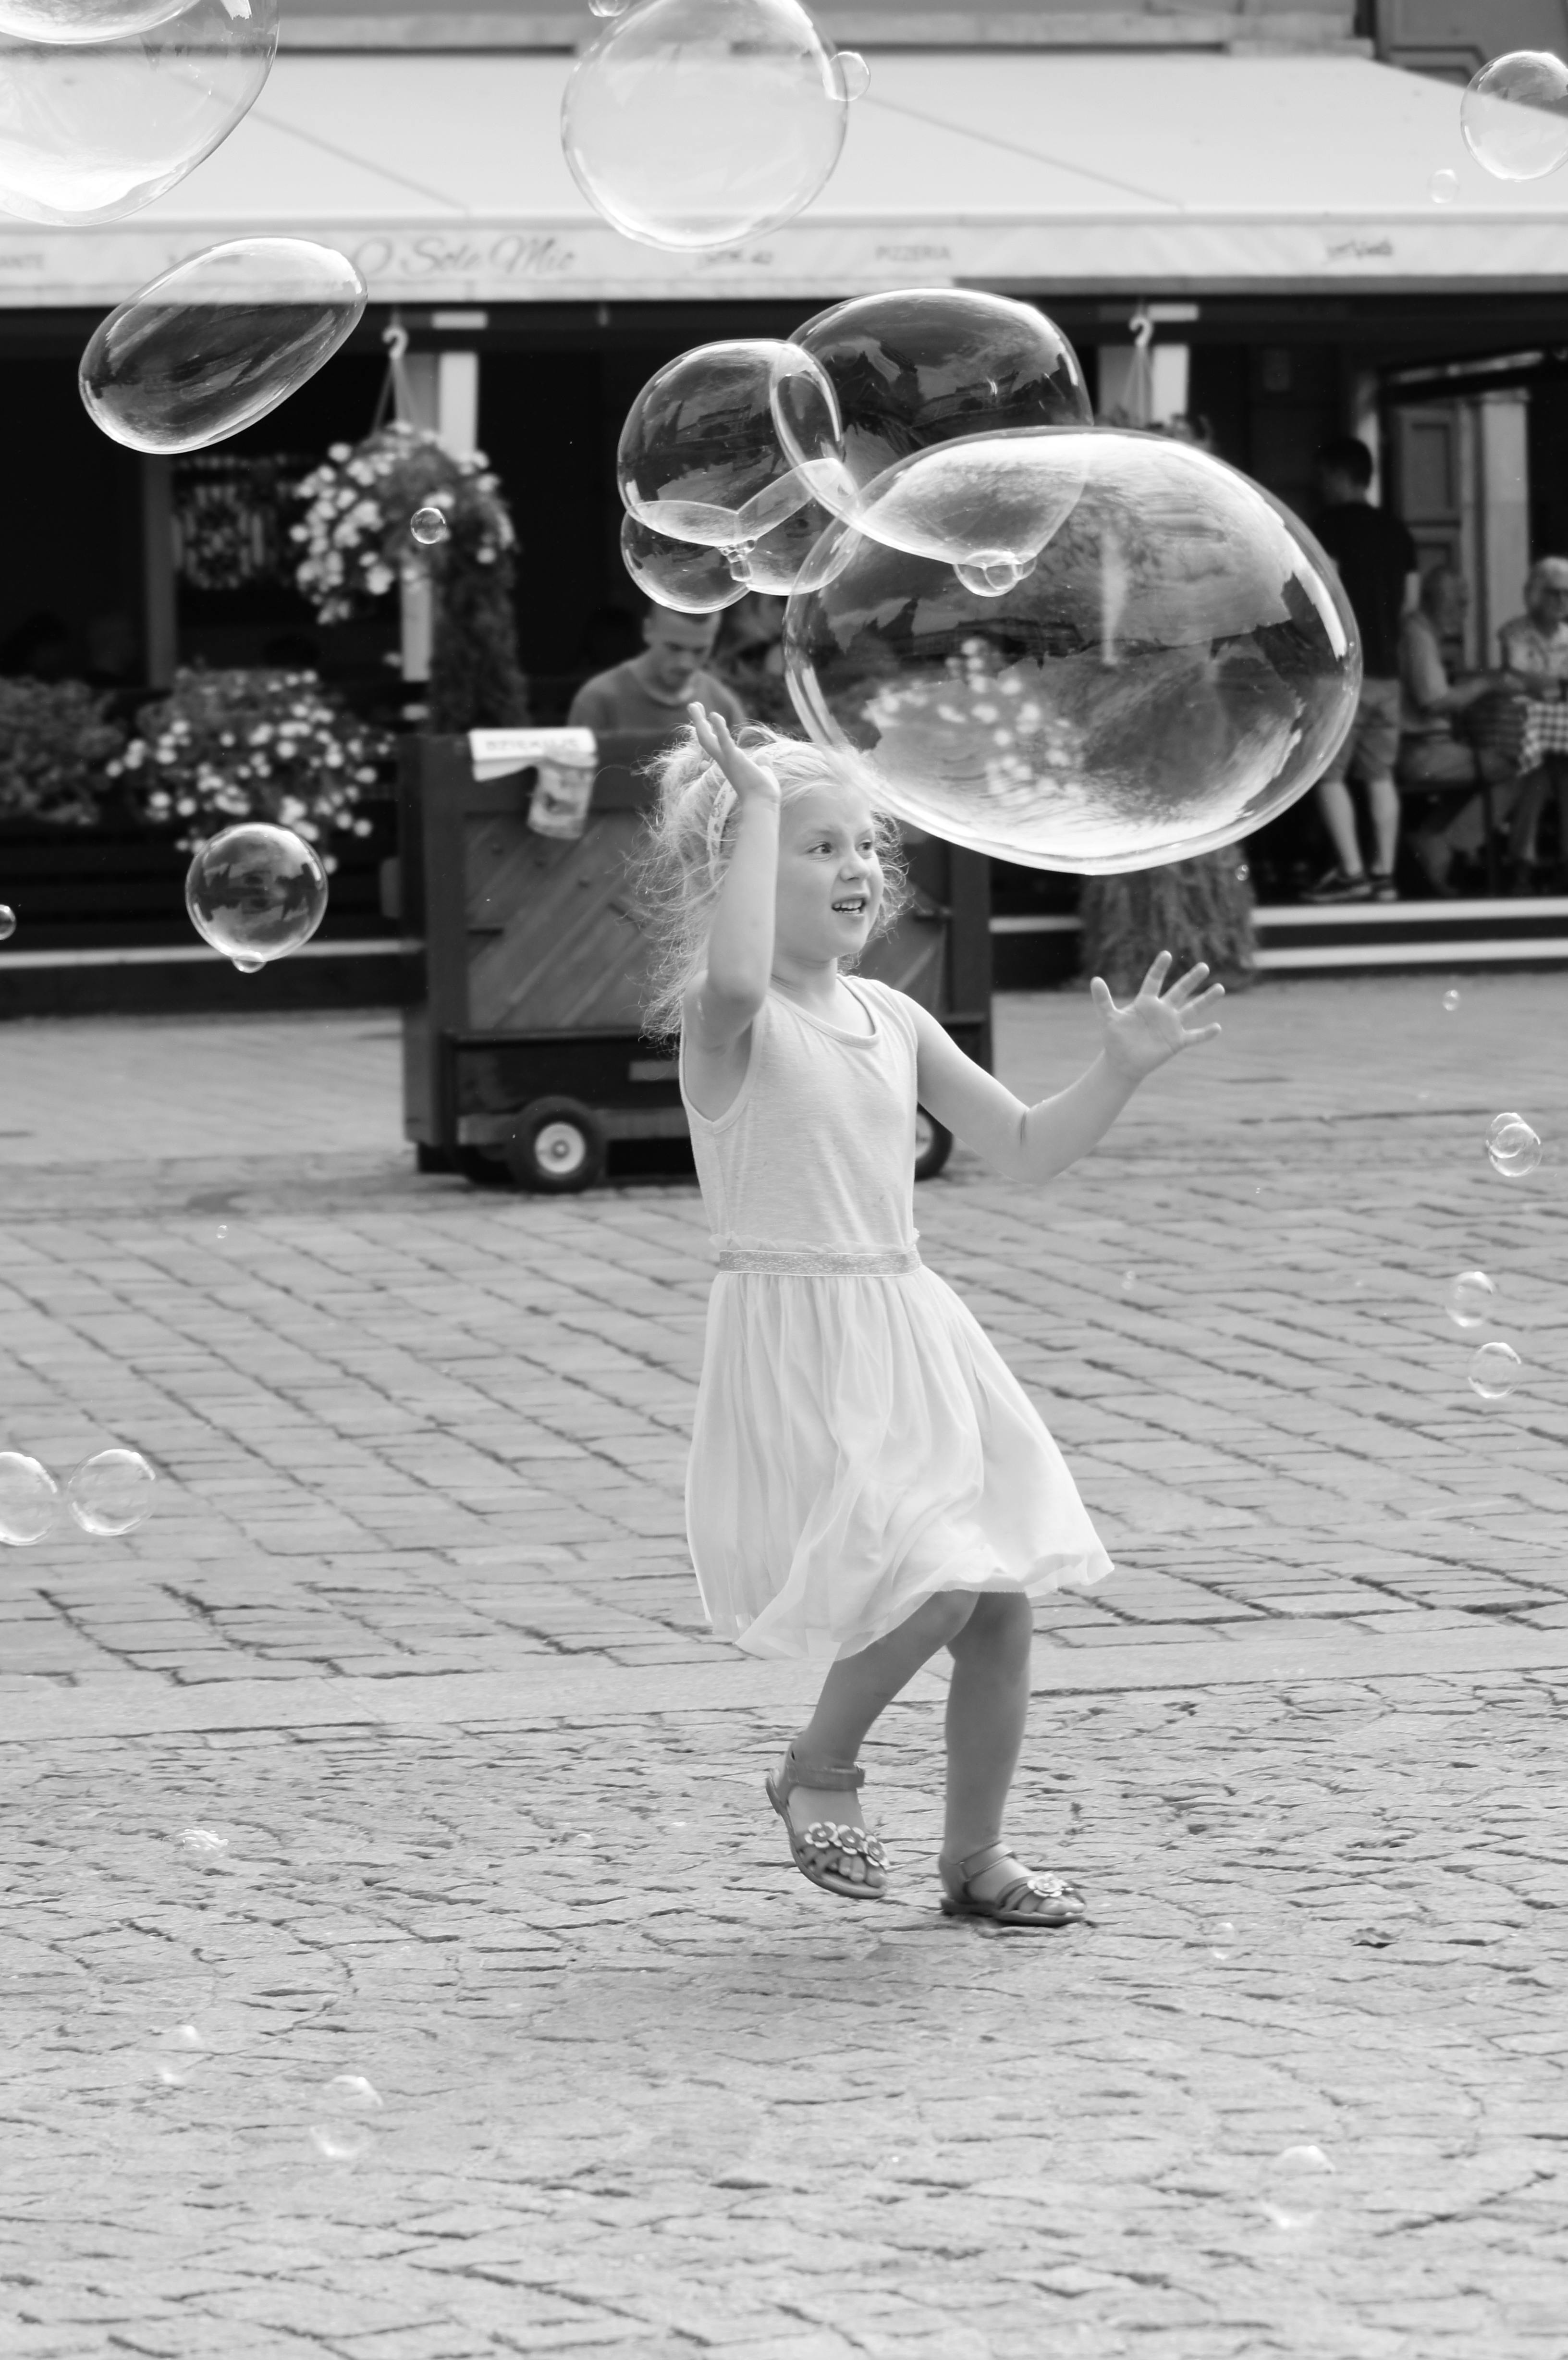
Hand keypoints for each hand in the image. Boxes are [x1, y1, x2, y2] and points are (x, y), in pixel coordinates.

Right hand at [688, 702, 778, 807]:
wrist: (763, 804)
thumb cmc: (763, 792)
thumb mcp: (763, 772)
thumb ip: (763, 763)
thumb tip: (765, 758)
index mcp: (729, 762)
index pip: (716, 742)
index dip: (710, 729)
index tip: (707, 716)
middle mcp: (723, 761)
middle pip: (705, 738)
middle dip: (698, 721)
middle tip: (692, 704)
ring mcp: (727, 760)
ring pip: (706, 739)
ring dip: (699, 721)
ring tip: (693, 704)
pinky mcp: (734, 759)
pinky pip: (724, 741)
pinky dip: (719, 728)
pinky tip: (714, 715)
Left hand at [1091, 951, 1222, 1082]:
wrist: (1122, 1062)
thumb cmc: (1115, 1039)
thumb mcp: (1108, 1018)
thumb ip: (1103, 999)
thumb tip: (1094, 979)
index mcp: (1146, 1002)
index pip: (1154, 981)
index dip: (1159, 968)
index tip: (1166, 954)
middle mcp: (1162, 1010)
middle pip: (1179, 991)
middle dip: (1191, 979)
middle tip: (1204, 967)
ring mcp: (1172, 1025)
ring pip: (1192, 1010)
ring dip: (1206, 1000)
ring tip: (1219, 988)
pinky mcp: (1177, 1041)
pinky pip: (1194, 1036)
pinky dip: (1205, 1034)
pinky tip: (1217, 1028)